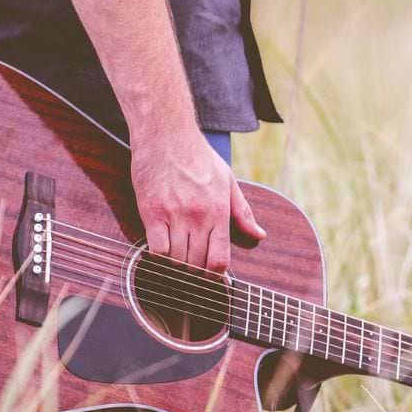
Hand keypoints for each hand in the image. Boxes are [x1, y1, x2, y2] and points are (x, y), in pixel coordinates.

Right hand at [129, 128, 264, 273]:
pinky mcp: (152, 212)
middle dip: (195, 272)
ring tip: (176, 260)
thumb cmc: (198, 156)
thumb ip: (243, 212)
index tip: (210, 277)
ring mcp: (174, 215)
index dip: (215, 276)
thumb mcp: (228, 181)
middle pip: (197, 264)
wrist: (167, 134)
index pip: (220, 259)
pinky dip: (158, 256)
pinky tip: (160, 250)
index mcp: (219, 211)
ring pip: (177, 260)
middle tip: (191, 269)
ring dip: (176, 265)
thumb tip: (259, 236)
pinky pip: (156, 249)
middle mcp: (198, 216)